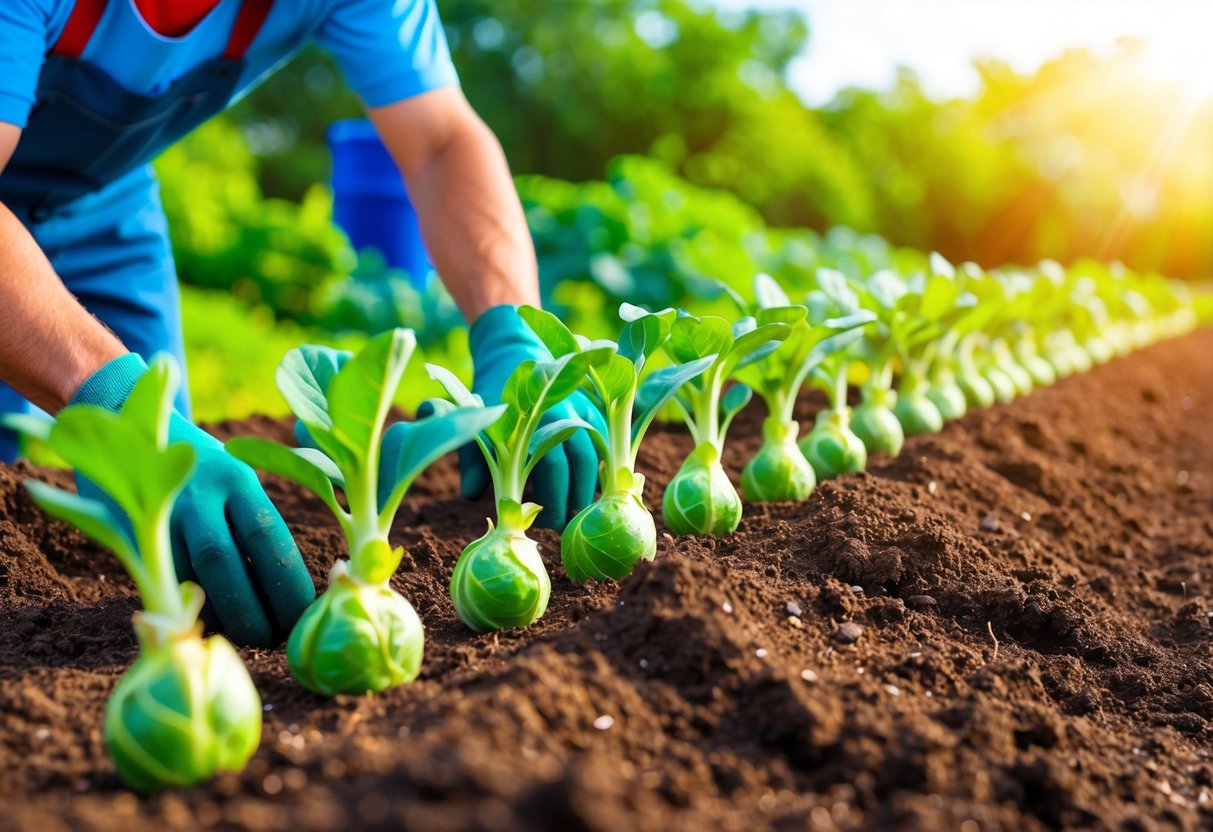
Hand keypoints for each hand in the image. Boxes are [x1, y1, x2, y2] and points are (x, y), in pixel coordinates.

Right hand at [73, 355, 313, 645]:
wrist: (126, 417)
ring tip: (247, 638)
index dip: (288, 582)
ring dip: (218, 615)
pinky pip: (161, 577)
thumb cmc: (200, 466)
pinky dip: (187, 606)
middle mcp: (197, 493)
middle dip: (251, 609)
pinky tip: (208, 623)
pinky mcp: (126, 528)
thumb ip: (256, 518)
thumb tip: (296, 584)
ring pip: (187, 575)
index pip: (268, 537)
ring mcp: (157, 512)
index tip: (305, 615)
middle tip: (273, 639)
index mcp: (237, 478)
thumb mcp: (235, 474)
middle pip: (224, 561)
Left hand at [420, 305, 602, 529]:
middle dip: (575, 498)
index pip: (553, 465)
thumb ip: (473, 458)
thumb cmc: (491, 395)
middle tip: (565, 524)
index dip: (552, 497)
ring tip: (579, 512)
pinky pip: (604, 443)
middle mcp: (565, 410)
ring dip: (590, 486)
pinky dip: (599, 468)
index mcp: (536, 416)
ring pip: (597, 453)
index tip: (547, 523)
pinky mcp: (594, 408)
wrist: (513, 348)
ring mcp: (583, 408)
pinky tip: (590, 488)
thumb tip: (472, 495)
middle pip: (580, 462)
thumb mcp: (477, 422)